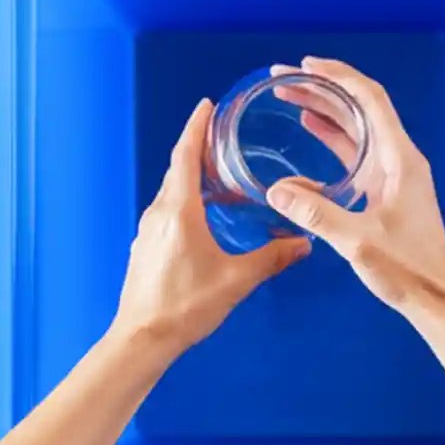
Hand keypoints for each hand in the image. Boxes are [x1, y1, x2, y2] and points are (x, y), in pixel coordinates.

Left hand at [111, 99, 311, 358]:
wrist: (142, 339)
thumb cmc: (185, 306)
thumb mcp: (236, 280)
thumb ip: (271, 258)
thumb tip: (303, 243)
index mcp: (179, 210)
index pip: (185, 155)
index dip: (196, 127)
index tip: (207, 105)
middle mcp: (159, 213)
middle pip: (177, 169)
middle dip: (198, 149)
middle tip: (222, 136)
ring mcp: (148, 231)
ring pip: (171, 191)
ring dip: (191, 176)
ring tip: (217, 172)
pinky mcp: (146, 247)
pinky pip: (166, 211)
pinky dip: (184, 200)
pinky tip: (203, 214)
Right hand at [265, 57, 444, 315]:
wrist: (436, 300)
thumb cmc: (409, 271)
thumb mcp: (357, 243)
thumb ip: (315, 214)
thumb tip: (276, 191)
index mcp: (399, 159)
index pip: (369, 99)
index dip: (337, 76)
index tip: (305, 65)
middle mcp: (398, 158)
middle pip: (359, 108)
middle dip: (322, 88)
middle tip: (284, 78)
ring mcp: (392, 174)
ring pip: (355, 128)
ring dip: (324, 111)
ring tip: (289, 97)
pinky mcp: (384, 190)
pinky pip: (355, 152)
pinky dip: (331, 137)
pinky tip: (309, 133)